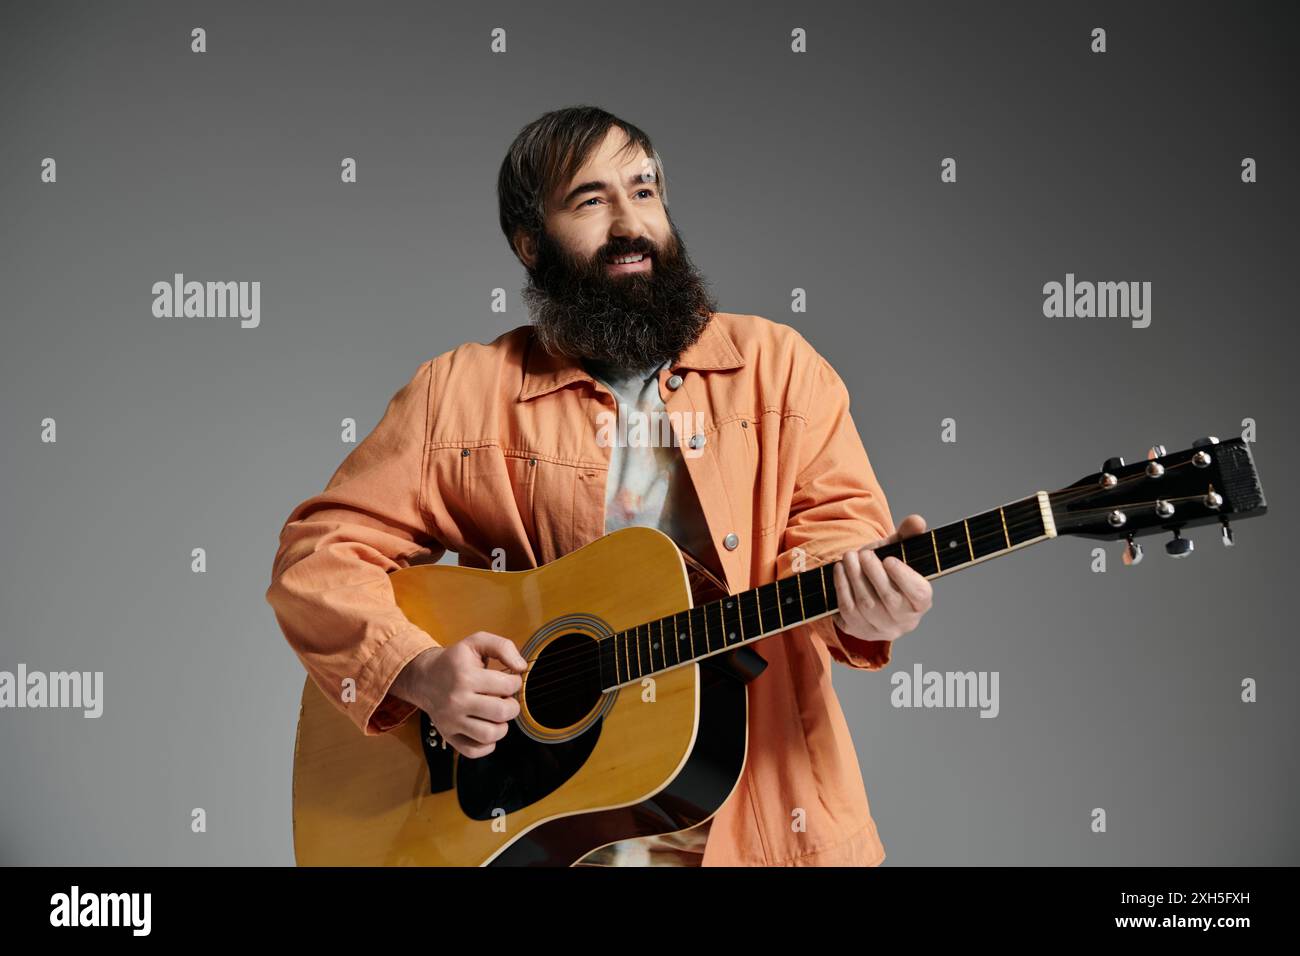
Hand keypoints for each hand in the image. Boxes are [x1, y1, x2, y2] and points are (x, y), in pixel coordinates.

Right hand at [389, 632, 528, 758]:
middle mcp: (457, 701)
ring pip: (490, 735)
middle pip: (502, 712)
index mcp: (466, 676)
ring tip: (496, 715)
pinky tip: (486, 728)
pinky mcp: (449, 736)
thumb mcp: (476, 642)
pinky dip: (487, 745)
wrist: (424, 677)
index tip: (509, 680)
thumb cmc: (455, 661)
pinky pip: (474, 751)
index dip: (515, 681)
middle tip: (505, 698)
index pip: (508, 685)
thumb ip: (503, 647)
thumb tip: (521, 667)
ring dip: (502, 726)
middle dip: (512, 705)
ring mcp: (452, 721)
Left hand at [832, 514, 933, 642]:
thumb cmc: (887, 568)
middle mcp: (905, 621)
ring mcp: (881, 629)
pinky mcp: (859, 631)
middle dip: (873, 573)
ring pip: (866, 606)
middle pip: (889, 599)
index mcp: (921, 602)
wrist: (867, 587)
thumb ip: (908, 535)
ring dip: (854, 578)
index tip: (889, 560)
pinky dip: (841, 588)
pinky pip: (847, 612)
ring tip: (849, 557)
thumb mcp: (898, 550)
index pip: (919, 595)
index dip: (904, 578)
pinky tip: (839, 570)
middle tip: (863, 553)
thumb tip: (917, 521)